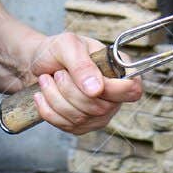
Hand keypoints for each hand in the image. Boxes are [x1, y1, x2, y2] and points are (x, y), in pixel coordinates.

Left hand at [24, 31, 142, 135]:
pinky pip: (64, 125)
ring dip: (55, 97)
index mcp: (120, 71)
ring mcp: (99, 115)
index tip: (85, 79)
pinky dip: (48, 108)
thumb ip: (83, 65)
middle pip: (101, 108)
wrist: (40, 63)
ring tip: (46, 79)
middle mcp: (115, 97)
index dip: (111, 89)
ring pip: (80, 118)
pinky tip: (41, 94)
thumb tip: (96, 90)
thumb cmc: (58, 50)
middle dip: (70, 90)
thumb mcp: (68, 45)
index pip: (132, 90)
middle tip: (58, 73)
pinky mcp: (80, 126)